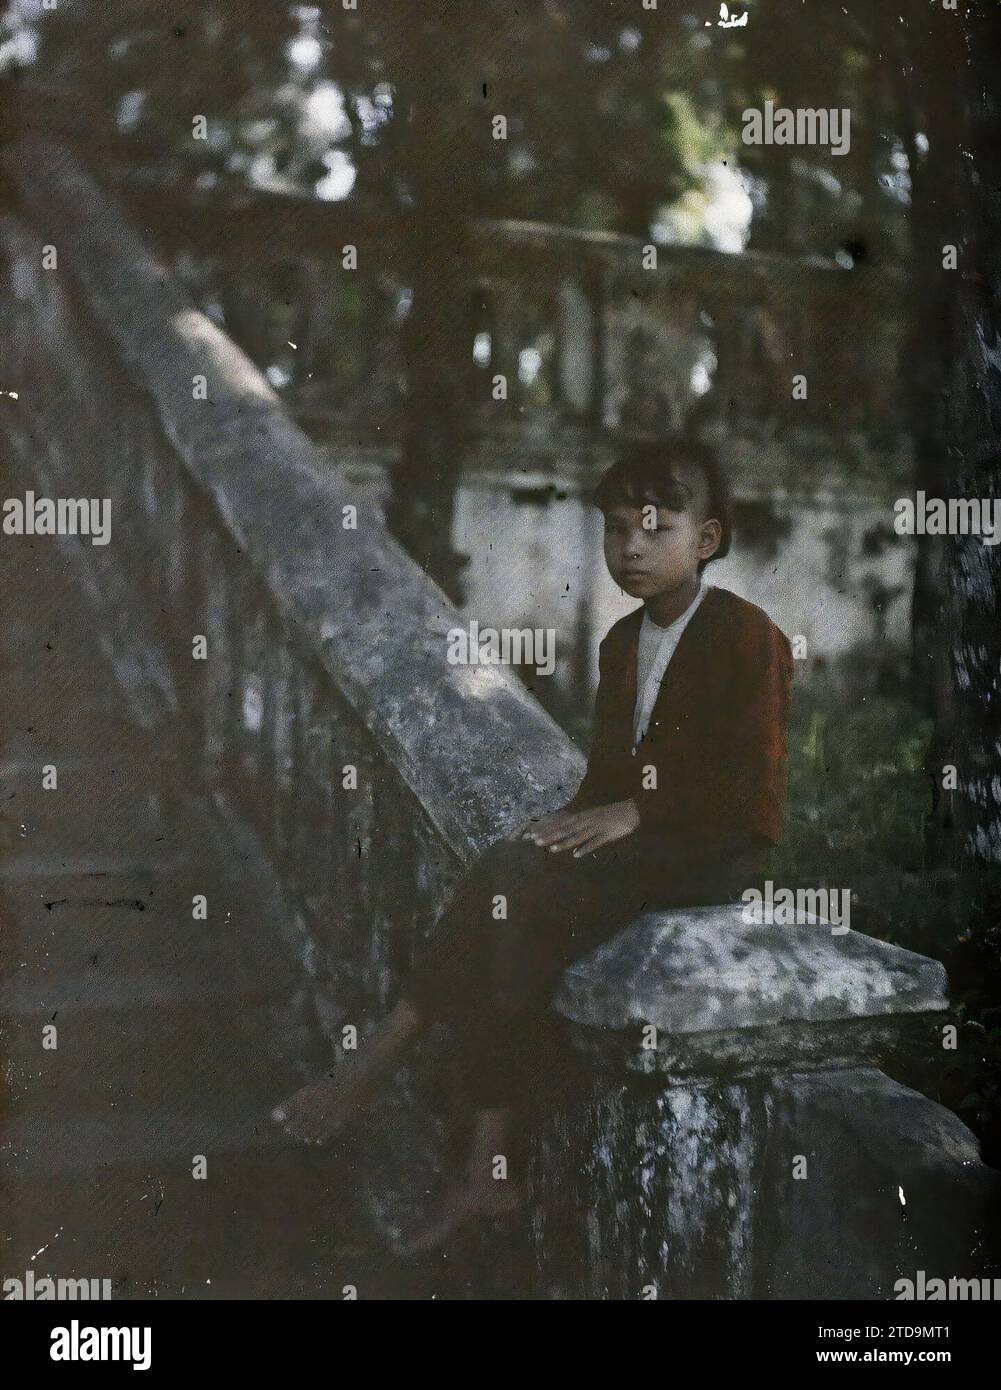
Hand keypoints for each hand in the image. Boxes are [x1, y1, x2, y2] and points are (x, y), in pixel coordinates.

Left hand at [519, 799, 639, 856]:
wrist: (632, 810)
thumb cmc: (611, 814)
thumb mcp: (592, 817)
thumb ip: (580, 825)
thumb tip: (565, 834)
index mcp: (582, 816)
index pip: (560, 823)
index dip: (546, 829)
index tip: (532, 835)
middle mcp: (586, 821)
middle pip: (565, 829)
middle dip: (550, 836)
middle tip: (535, 842)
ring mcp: (597, 827)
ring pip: (578, 836)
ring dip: (564, 843)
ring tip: (551, 850)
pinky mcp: (608, 834)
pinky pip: (596, 842)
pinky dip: (586, 848)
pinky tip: (577, 855)